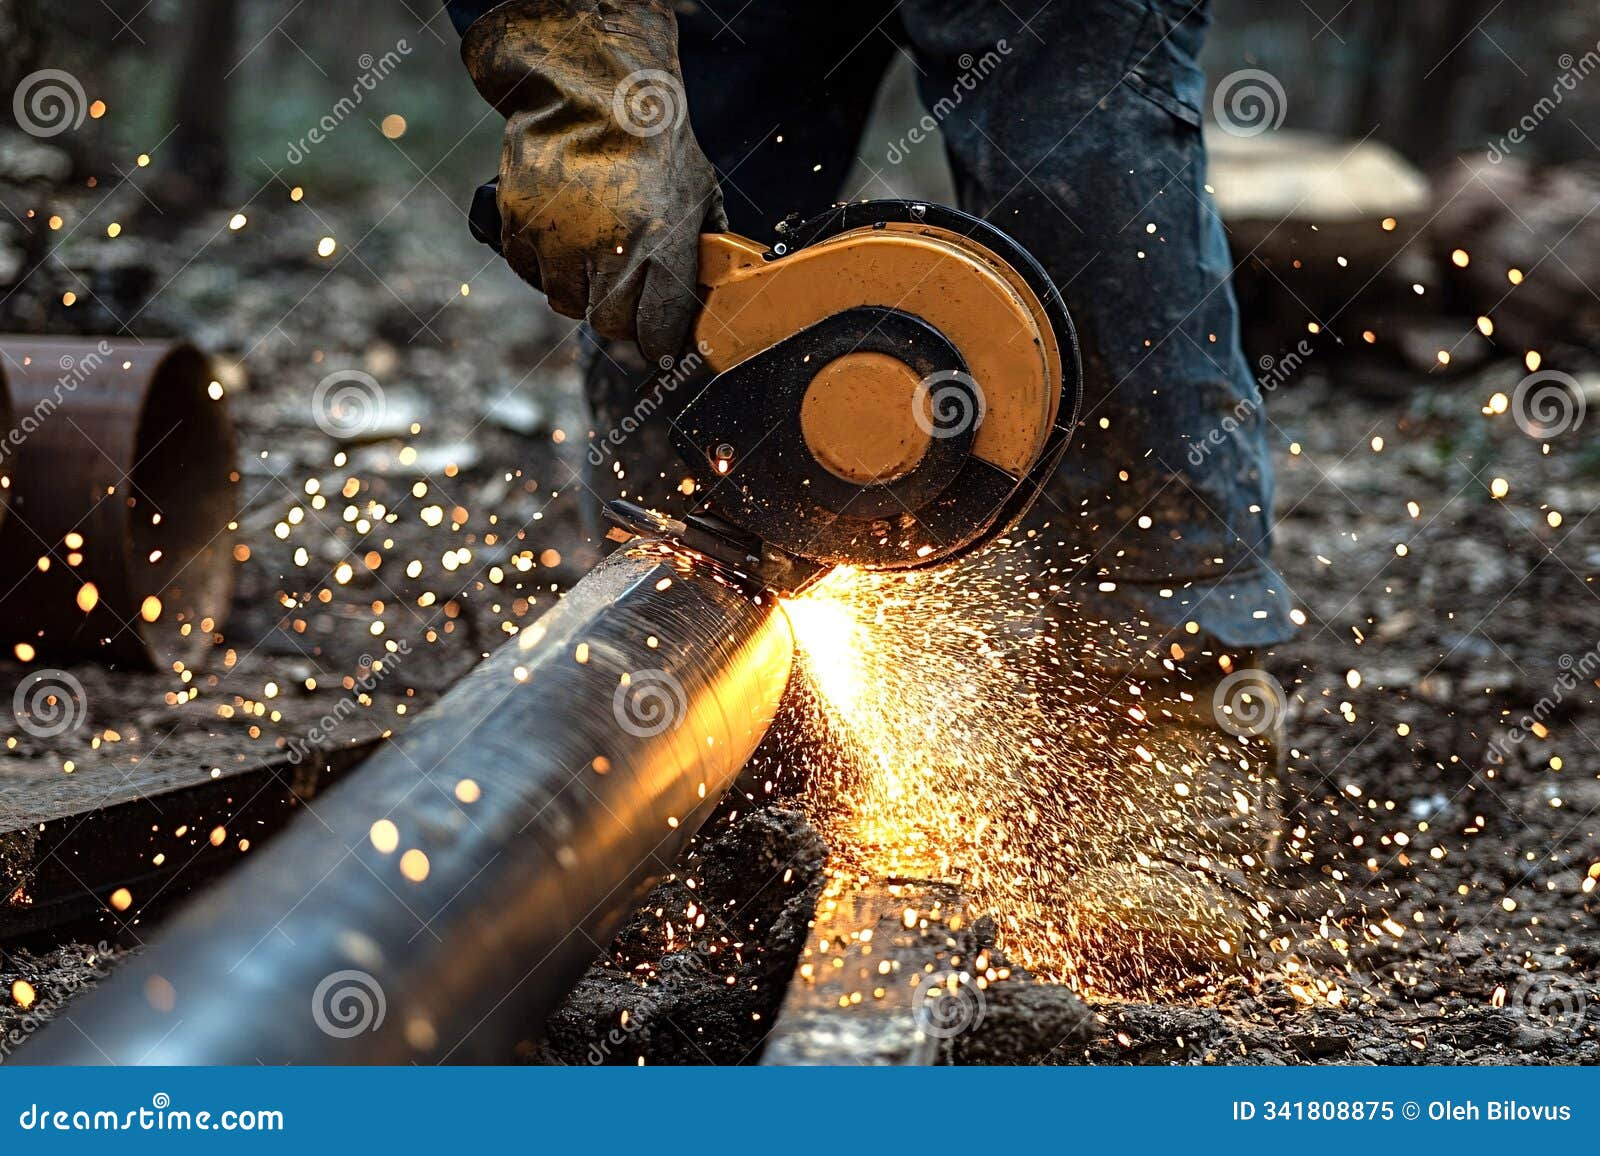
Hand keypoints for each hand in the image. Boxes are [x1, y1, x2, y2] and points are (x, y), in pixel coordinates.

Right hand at [463, 0, 723, 362]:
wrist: (593, 89)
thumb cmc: (654, 139)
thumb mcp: (700, 192)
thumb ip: (705, 247)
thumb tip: (715, 287)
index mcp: (660, 249)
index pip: (657, 331)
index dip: (659, 341)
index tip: (660, 341)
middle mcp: (608, 253)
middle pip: (608, 324)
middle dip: (619, 315)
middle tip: (625, 292)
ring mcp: (559, 242)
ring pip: (566, 301)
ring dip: (579, 288)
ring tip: (591, 252)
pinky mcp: (522, 226)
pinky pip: (529, 269)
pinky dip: (542, 262)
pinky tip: (560, 233)